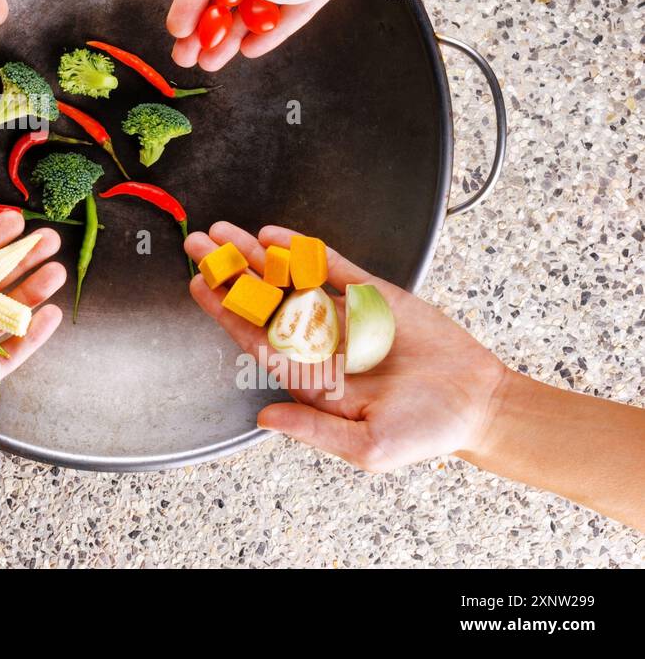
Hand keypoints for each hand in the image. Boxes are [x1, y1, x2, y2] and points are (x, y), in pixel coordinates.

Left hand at [185, 221, 508, 471]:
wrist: (478, 404)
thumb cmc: (423, 432)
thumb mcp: (367, 445)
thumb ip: (314, 428)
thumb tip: (264, 418)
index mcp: (311, 376)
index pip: (257, 338)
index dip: (226, 312)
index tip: (200, 287)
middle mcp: (318, 342)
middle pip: (263, 302)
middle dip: (230, 274)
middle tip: (199, 248)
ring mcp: (343, 315)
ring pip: (290, 279)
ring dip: (256, 256)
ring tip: (222, 233)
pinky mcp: (373, 295)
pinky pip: (330, 267)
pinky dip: (304, 250)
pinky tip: (275, 236)